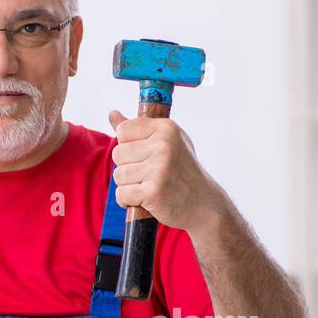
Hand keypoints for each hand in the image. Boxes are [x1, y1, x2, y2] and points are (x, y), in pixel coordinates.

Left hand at [108, 109, 226, 233]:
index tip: (146, 155)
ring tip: (150, 186)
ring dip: (129, 185)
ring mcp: (159, 168)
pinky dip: (128, 201)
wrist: (204, 204)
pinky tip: (146, 199)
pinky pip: (121, 194)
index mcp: (166, 128)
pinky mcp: (153, 191)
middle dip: (128, 167)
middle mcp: (163, 145)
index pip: (123, 130)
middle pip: (117, 154)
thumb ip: (138, 129)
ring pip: (118, 175)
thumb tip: (112, 113)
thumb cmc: (182, 171)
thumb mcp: (167, 142)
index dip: (129, 146)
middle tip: (150, 175)